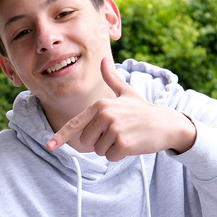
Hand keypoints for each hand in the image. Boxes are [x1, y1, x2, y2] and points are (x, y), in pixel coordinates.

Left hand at [46, 58, 195, 157]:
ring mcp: (113, 130)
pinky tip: (132, 144)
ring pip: (99, 151)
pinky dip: (120, 155)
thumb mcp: (126, 92)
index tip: (49, 146)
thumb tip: (104, 59)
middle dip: (100, 141)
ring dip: (111, 148)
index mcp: (100, 105)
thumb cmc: (144, 110)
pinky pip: (110, 157)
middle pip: (87, 141)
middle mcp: (104, 115)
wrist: (167, 123)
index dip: (60, 137)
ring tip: (126, 136)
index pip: (75, 124)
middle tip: (119, 132)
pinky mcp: (123, 144)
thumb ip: (112, 78)